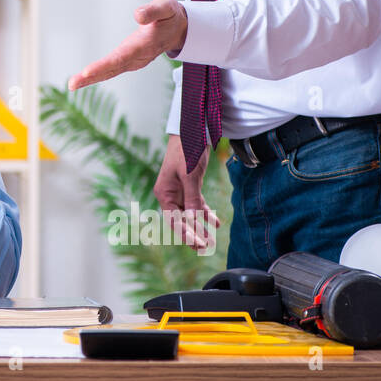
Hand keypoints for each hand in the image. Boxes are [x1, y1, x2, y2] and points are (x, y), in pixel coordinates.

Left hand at [68, 0, 187, 89]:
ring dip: (91, 79)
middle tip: (72, 84)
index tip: (87, 71)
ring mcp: (134, 60)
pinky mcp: (130, 60)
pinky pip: (112, 69)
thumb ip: (153, 11)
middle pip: (112, 68)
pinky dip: (98, 74)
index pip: (122, 57)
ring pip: (110, 71)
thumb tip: (138, 15)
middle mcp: (138, 56)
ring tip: (72, 84)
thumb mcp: (166, 7)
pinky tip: (84, 78)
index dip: (104, 65)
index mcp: (144, 44)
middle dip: (92, 77)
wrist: (180, 29)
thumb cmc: (170, 16)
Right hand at [154, 134, 219, 249]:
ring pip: (190, 214)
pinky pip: (197, 204)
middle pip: (181, 220)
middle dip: (192, 234)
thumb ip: (191, 198)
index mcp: (164, 193)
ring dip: (200, 226)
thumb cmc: (185, 150)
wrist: (191, 131)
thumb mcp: (189, 175)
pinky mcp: (190, 186)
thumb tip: (193, 220)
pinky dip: (205, 213)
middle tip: (203, 248)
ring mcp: (180, 191)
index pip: (173, 219)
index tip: (197, 243)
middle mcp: (170, 194)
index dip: (185, 233)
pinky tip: (215, 223)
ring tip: (210, 241)